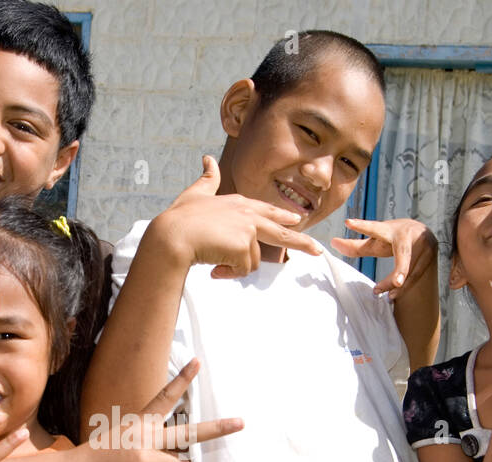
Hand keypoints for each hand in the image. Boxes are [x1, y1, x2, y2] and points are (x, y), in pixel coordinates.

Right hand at [79, 359, 243, 461]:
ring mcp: (145, 458)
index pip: (164, 397)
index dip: (182, 380)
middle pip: (190, 432)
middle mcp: (145, 437)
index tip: (198, 363)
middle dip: (219, 428)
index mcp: (139, 423)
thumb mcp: (121, 436)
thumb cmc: (98, 457)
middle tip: (241, 422)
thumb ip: (151, 442)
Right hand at [151, 156, 321, 278]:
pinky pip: (242, 270)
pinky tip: (214, 266)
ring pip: (251, 261)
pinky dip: (228, 272)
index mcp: (239, 203)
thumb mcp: (196, 194)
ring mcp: (248, 230)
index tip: (297, 221)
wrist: (172, 236)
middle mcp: (248, 214)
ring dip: (233, 266)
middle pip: (282, 231)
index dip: (282, 216)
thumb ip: (207, 179)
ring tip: (213, 259)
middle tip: (318, 251)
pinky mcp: (244, 246)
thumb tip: (207, 158)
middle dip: (302, 243)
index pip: (267, 210)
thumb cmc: (179, 218)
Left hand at [329, 217, 437, 300]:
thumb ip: (356, 245)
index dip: (362, 226)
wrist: (423, 233)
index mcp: (390, 229)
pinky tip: (393, 295)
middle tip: (396, 282)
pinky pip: (416, 276)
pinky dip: (404, 287)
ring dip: (394, 284)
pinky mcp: (431, 255)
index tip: (348, 222)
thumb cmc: (392, 238)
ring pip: (408, 270)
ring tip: (381, 293)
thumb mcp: (376, 241)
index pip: (374, 228)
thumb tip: (332, 242)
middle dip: (401, 269)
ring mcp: (422, 245)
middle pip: (402, 255)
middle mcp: (408, 235)